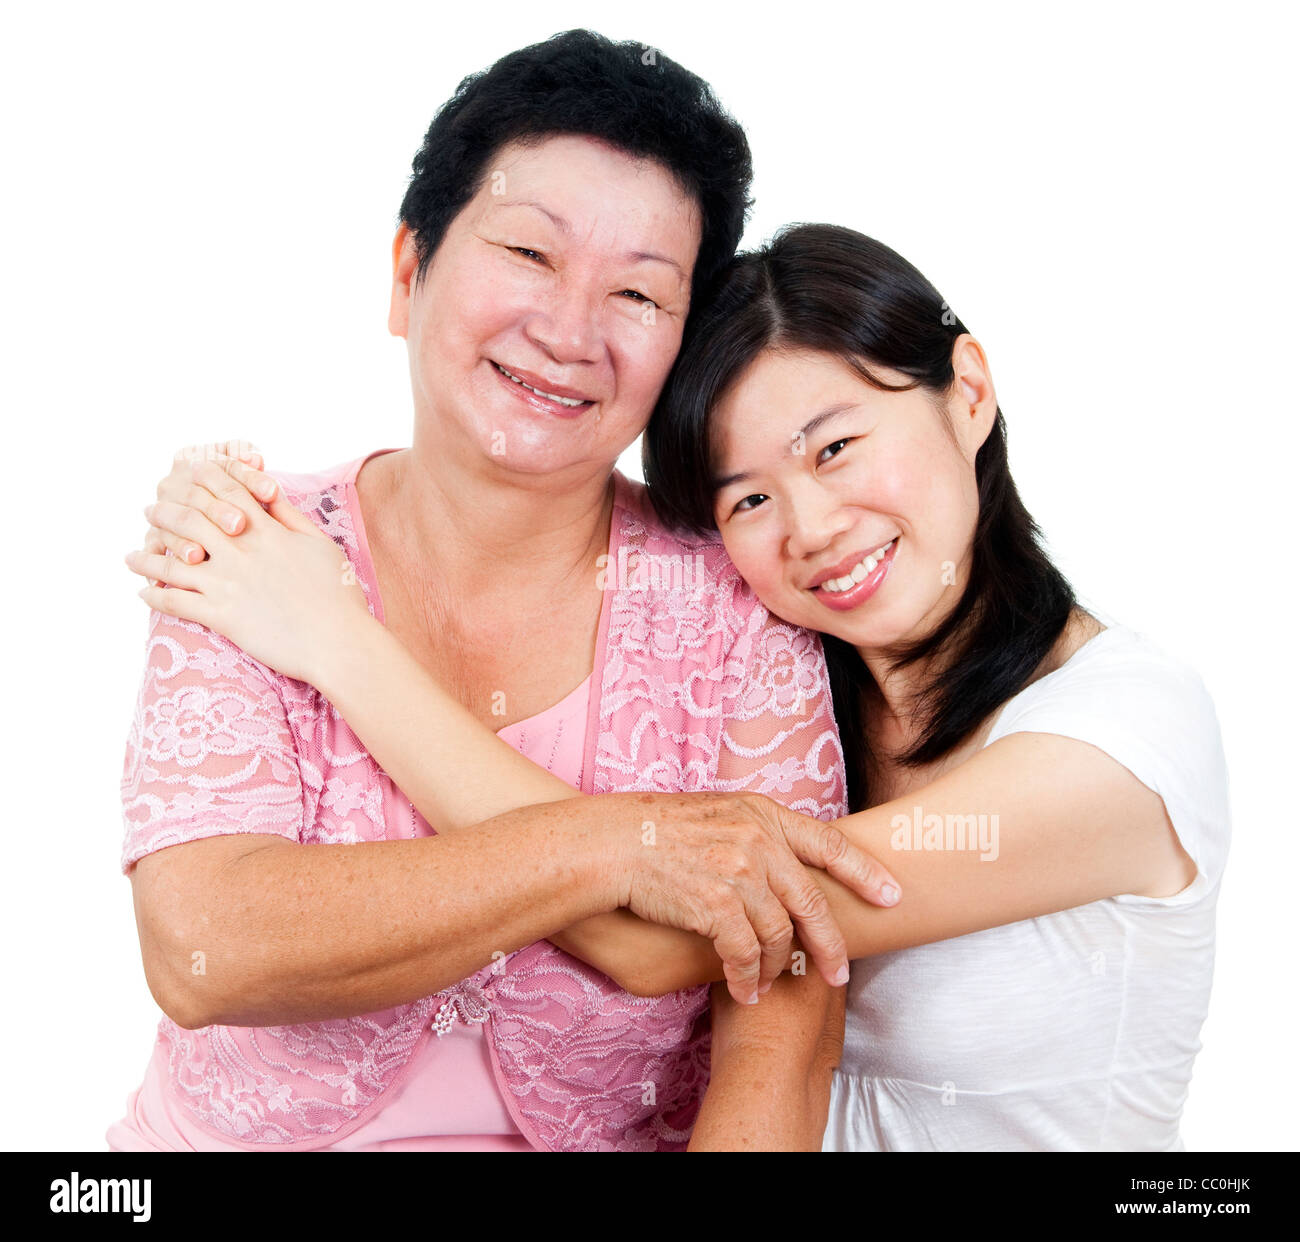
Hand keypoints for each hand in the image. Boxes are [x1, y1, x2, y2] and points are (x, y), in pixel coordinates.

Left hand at [124, 446, 373, 685]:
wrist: (338, 642)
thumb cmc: (339, 595)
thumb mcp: (322, 546)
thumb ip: (292, 518)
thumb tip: (270, 493)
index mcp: (267, 532)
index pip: (226, 494)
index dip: (203, 479)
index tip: (187, 473)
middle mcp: (241, 553)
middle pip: (189, 520)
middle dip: (164, 512)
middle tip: (150, 511)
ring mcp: (227, 584)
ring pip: (172, 562)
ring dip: (147, 556)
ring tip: (132, 555)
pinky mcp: (222, 616)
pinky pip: (176, 603)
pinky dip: (155, 596)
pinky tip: (143, 593)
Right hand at [605, 791, 900, 1003]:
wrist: (613, 842)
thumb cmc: (656, 829)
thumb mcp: (717, 812)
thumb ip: (754, 833)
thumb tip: (783, 861)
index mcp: (762, 814)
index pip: (828, 843)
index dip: (864, 871)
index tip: (892, 895)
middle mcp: (758, 840)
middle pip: (812, 902)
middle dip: (830, 944)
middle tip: (838, 972)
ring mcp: (739, 871)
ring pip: (779, 934)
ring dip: (776, 969)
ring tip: (766, 986)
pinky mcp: (716, 904)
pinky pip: (745, 954)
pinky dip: (748, 978)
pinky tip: (744, 991)